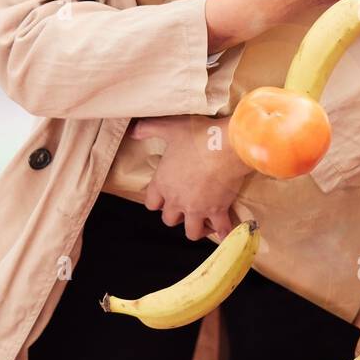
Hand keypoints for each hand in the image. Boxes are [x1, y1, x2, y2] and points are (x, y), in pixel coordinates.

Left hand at [130, 116, 251, 240]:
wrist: (225, 146)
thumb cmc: (198, 137)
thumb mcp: (170, 127)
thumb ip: (149, 129)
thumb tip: (133, 132)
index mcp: (163, 183)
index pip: (151, 203)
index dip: (158, 201)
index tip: (166, 196)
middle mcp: (177, 200)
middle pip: (169, 219)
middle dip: (176, 215)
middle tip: (186, 205)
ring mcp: (197, 209)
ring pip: (191, 232)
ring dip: (197, 228)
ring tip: (204, 221)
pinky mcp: (217, 211)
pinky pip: (220, 230)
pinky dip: (223, 232)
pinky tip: (225, 230)